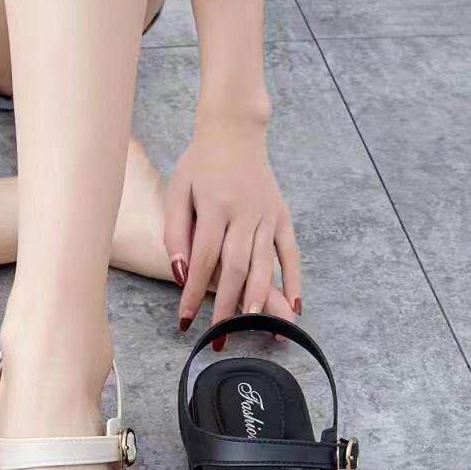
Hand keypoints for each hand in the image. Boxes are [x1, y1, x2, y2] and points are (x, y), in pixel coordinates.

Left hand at [163, 115, 299, 342]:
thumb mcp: (177, 190)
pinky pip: (291, 252)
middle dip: (227, 307)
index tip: (185, 321)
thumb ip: (176, 231)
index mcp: (215, 206)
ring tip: (254, 329)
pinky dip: (294, 279)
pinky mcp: (283, 215)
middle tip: (220, 338)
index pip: (204, 259)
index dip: (193, 293)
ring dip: (259, 300)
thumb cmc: (200, 163)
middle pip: (237, 268)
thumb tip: (180, 272)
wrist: (234, 131)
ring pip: (265, 265)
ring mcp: (268, 214)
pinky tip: (293, 306)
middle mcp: (245, 213)